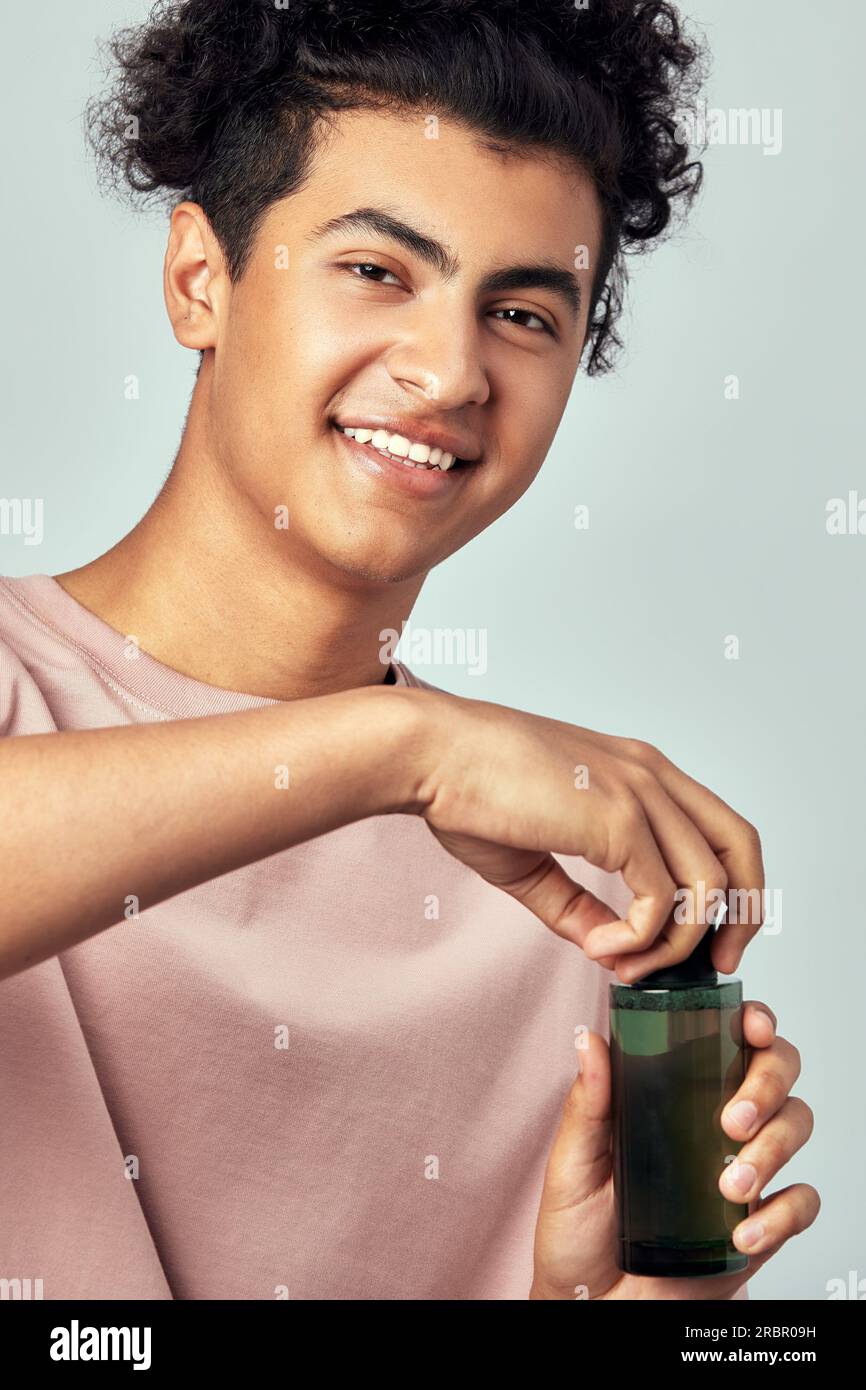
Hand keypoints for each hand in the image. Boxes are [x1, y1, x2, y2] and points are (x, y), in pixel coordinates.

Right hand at [411, 690, 763, 978]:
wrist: (432, 754)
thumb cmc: (467, 791)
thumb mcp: (533, 860)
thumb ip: (576, 904)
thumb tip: (609, 949)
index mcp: (639, 772)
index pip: (718, 830)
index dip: (727, 890)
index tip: (700, 943)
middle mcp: (652, 775)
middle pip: (742, 847)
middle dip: (742, 916)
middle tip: (712, 967)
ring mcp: (641, 793)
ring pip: (709, 884)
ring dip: (675, 944)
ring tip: (624, 965)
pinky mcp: (619, 820)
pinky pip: (661, 900)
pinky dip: (639, 940)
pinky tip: (597, 947)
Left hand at [529, 1000, 818, 1298]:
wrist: (593, 1308)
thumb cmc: (578, 1232)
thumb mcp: (573, 1163)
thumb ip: (588, 1104)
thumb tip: (588, 1039)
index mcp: (675, 1093)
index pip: (728, 1038)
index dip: (752, 1022)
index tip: (752, 1026)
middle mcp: (716, 1122)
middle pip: (776, 1071)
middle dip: (767, 1083)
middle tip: (733, 1118)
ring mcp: (742, 1170)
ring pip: (797, 1124)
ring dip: (776, 1147)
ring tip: (731, 1182)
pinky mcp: (759, 1222)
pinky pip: (800, 1202)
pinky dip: (782, 1213)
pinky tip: (742, 1230)